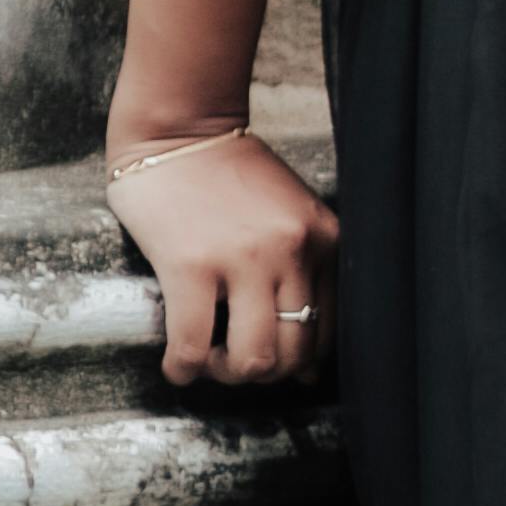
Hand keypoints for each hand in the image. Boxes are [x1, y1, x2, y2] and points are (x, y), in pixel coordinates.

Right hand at [108, 129, 337, 391]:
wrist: (178, 130)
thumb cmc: (230, 178)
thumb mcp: (288, 220)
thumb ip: (305, 281)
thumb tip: (310, 371)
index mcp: (323, 239)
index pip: (328, 332)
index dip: (297, 361)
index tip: (269, 356)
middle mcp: (292, 250)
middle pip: (293, 353)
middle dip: (262, 374)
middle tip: (233, 361)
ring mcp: (244, 258)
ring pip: (252, 359)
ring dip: (226, 375)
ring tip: (206, 360)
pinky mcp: (192, 265)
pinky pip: (193, 345)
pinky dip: (184, 369)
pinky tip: (177, 365)